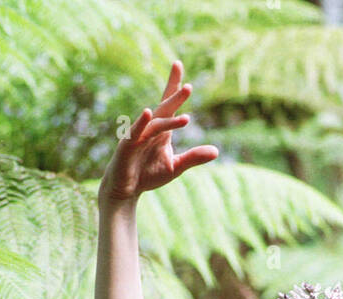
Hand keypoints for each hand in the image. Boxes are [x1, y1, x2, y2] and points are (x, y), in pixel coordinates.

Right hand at [98, 60, 217, 202]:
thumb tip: (216, 151)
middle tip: (189, 87)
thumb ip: (193, 157)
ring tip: (185, 116)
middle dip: (175, 97)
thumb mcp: (175, 166)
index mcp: (162, 130)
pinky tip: (148, 113)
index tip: (178, 64)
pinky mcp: (128, 145)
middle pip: (164, 108)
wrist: (126, 190)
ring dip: (169, 118)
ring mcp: (138, 135)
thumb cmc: (148, 175)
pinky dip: (142, 123)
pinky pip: (136, 132)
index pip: (169, 104)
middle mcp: (151, 128)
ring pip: (156, 123)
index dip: (174, 86)